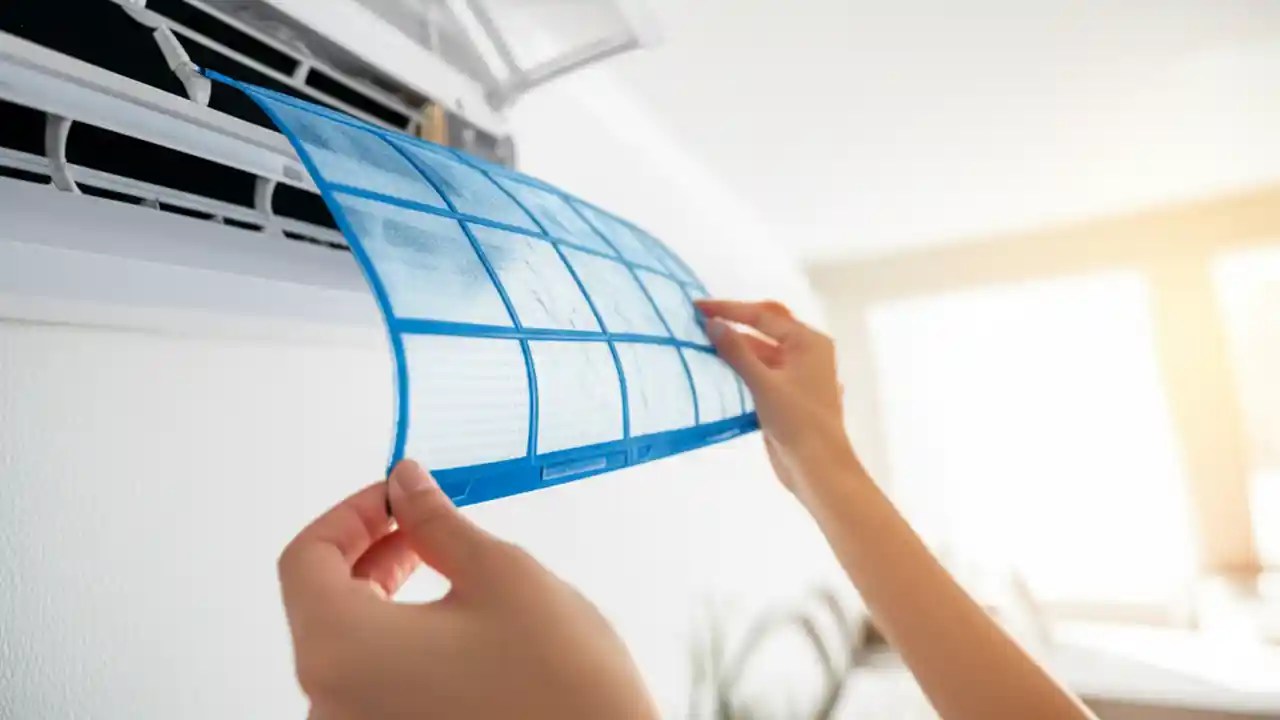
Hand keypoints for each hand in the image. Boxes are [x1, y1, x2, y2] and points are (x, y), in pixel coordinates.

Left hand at [278, 460, 657, 719]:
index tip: (393, 495)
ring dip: (381, 596)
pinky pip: (369, 684)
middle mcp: (332, 702)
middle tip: (420, 523)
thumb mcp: (499, 574)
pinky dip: (395, 642)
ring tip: (442, 567)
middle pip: (318, 604)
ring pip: (345, 645)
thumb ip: (435, 522)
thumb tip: (406, 484)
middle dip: (368, 551)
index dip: (350, 513)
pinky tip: (446, 623)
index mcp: (343, 650)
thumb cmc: (559, 683)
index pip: (305, 560)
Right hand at [696, 299, 861, 500]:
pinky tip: (719, 366)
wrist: (817, 466)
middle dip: (736, 321)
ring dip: (736, 346)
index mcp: (809, 342)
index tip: (698, 308)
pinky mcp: (787, 394)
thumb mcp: (764, 383)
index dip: (730, 310)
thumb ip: (737, 352)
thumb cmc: (797, 421)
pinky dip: (741, 365)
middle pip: (766, 327)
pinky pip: (761, 370)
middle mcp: (806, 352)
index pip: (764, 316)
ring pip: (762, 350)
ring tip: (703, 341)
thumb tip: (713, 324)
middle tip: (702, 319)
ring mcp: (797, 374)